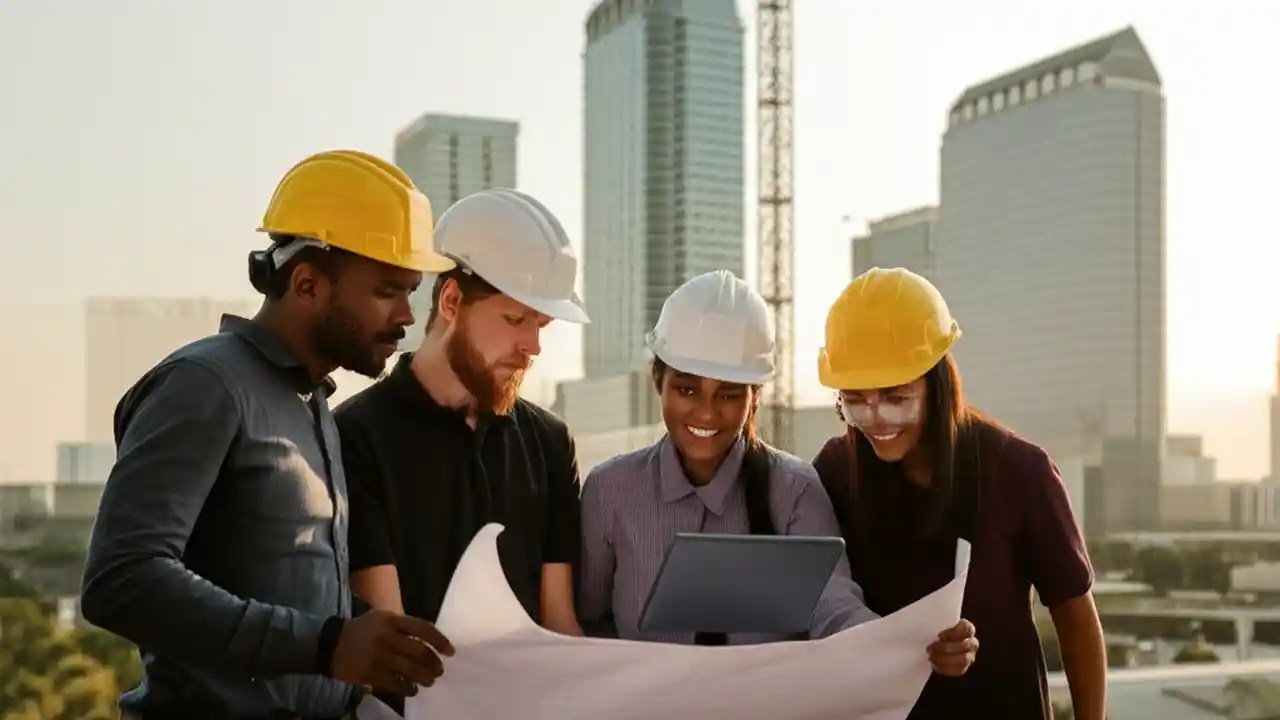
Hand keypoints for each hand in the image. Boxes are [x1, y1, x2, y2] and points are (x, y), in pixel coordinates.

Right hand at [329, 609, 454, 696]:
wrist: (332, 644)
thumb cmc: (363, 630)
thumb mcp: (383, 618)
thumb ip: (405, 625)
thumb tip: (431, 638)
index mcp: (392, 620)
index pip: (423, 629)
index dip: (440, 641)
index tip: (450, 652)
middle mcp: (387, 637)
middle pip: (419, 651)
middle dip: (434, 663)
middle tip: (440, 670)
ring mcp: (378, 656)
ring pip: (410, 669)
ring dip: (424, 677)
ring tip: (430, 681)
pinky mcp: (370, 673)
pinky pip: (395, 683)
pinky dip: (407, 688)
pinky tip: (412, 690)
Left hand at [926, 618, 977, 676]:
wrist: (932, 644)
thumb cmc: (932, 631)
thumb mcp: (933, 624)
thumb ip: (932, 623)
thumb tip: (919, 621)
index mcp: (966, 628)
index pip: (966, 628)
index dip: (954, 632)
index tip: (938, 636)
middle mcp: (971, 642)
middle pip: (965, 645)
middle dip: (945, 648)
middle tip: (929, 648)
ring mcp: (970, 656)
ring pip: (963, 660)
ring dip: (945, 659)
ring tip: (931, 657)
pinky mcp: (963, 667)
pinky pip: (959, 670)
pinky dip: (945, 669)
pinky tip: (934, 665)